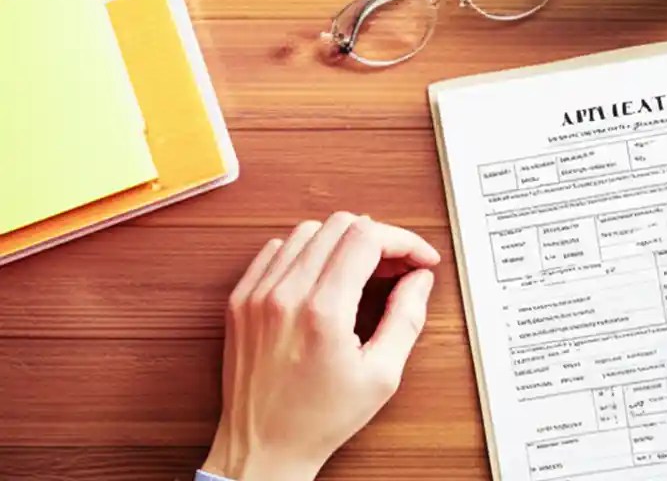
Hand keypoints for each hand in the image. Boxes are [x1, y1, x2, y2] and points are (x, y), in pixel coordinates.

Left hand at [202, 213, 441, 480]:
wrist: (262, 448)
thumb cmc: (319, 420)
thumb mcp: (381, 376)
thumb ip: (406, 318)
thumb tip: (418, 279)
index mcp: (323, 311)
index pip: (368, 237)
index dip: (404, 240)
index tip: (420, 259)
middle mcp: (286, 294)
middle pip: (340, 224)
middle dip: (378, 238)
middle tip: (396, 267)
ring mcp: (257, 294)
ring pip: (308, 231)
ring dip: (342, 242)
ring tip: (360, 272)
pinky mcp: (240, 300)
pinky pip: (275, 250)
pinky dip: (305, 252)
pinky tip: (322, 277)